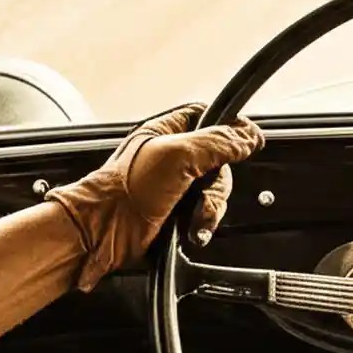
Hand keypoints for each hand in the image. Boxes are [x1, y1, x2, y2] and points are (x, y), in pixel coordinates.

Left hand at [45, 103, 264, 291]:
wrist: (102, 234)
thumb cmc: (124, 191)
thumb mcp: (178, 156)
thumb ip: (219, 142)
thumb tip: (250, 136)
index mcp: (169, 130)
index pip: (211, 118)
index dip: (229, 129)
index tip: (241, 143)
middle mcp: (173, 156)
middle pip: (221, 161)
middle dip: (218, 183)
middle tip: (204, 190)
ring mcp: (176, 186)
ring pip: (216, 191)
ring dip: (210, 208)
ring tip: (194, 218)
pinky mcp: (177, 213)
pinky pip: (206, 214)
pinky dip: (203, 224)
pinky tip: (192, 230)